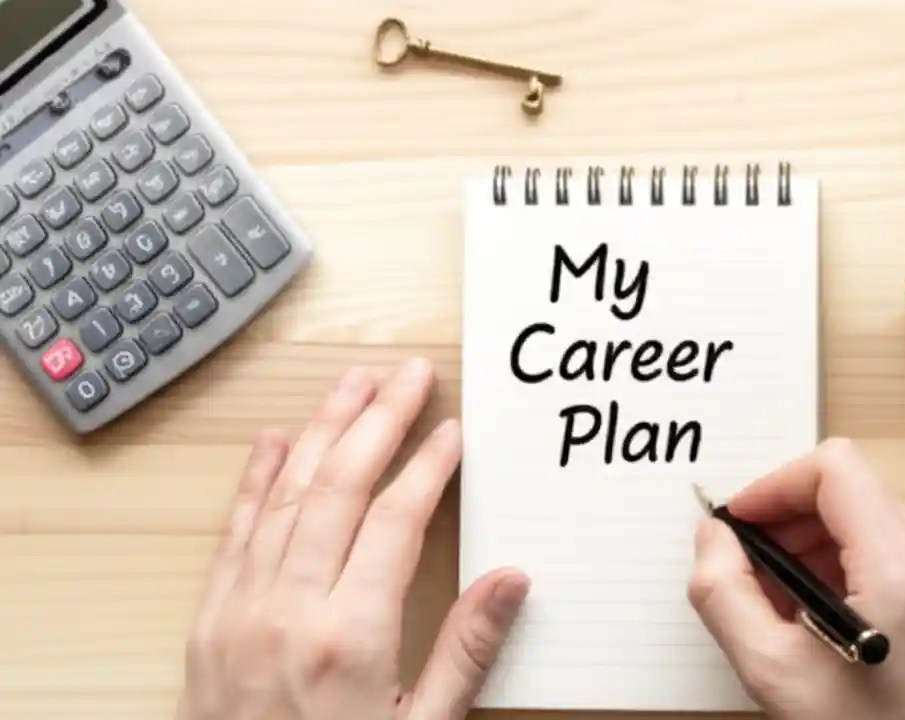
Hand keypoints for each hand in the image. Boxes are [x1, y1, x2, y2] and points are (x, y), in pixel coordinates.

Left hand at [179, 359, 529, 719]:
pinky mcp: (209, 621)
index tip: (452, 429)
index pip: (396, 520)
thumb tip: (513, 579)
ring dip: (320, 431)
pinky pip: (234, 531)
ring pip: (284, 494)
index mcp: (350, 636)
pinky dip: (255, 480)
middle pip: (339, 487)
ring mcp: (240, 609)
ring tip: (352, 385)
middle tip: (409, 375)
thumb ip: (466, 652)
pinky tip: (272, 441)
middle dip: (378, 421)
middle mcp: (288, 609)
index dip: (428, 466)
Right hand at [688, 438, 904, 719]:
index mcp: (904, 571)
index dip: (775, 485)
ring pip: (867, 513)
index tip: (742, 522)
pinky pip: (890, 543)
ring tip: (781, 601)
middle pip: (851, 488)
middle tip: (750, 569)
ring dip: (812, 543)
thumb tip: (714, 535)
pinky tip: (817, 610)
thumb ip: (725, 592)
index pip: (835, 469)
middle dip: (789, 520)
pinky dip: (843, 562)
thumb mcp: (772, 672)